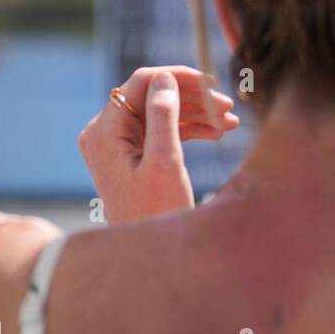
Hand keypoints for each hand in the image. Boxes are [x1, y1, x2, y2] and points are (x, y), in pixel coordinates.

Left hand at [78, 66, 239, 223]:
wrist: (148, 256)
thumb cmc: (156, 213)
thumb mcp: (164, 161)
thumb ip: (163, 115)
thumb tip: (165, 78)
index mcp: (105, 131)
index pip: (141, 83)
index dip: (178, 78)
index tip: (212, 83)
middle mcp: (104, 133)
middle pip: (152, 96)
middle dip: (192, 98)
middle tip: (228, 106)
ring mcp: (115, 145)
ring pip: (159, 113)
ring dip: (195, 114)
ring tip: (230, 123)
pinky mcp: (129, 156)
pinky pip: (159, 131)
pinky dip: (187, 129)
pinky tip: (217, 133)